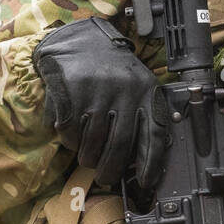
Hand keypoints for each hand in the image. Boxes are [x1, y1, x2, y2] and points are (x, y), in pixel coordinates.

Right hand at [32, 17, 169, 187]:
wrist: (79, 40)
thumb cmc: (111, 71)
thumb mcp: (136, 86)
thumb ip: (143, 117)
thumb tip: (145, 163)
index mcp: (146, 91)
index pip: (154, 134)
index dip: (151, 164)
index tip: (145, 183)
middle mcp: (125, 90)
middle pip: (119, 145)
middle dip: (110, 169)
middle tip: (104, 177)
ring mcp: (97, 90)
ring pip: (92, 142)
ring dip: (88, 157)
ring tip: (87, 157)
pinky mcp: (72, 90)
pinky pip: (69, 131)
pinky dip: (69, 140)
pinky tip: (72, 136)